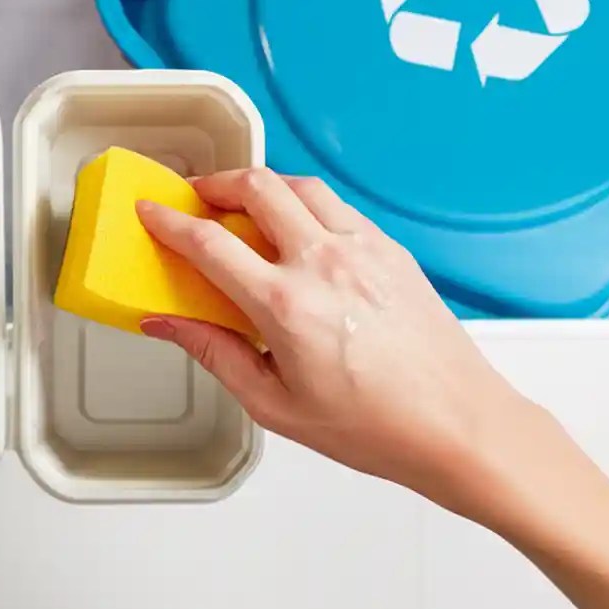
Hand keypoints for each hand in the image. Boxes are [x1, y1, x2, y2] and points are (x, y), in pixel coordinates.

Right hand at [137, 170, 608, 608]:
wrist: (457, 424)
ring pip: (300, 184)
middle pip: (257, 187)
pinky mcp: (391, 251)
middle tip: (196, 198)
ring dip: (263, 184)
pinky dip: (306, 201)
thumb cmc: (376, 425)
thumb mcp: (274, 404)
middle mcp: (324, 263)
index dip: (169, 221)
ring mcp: (363, 250)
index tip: (150, 212)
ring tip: (244, 203)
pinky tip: (298, 226)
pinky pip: (337, 205)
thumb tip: (168, 323)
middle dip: (216, 183)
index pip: (209, 243)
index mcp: (286, 305)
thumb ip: (215, 353)